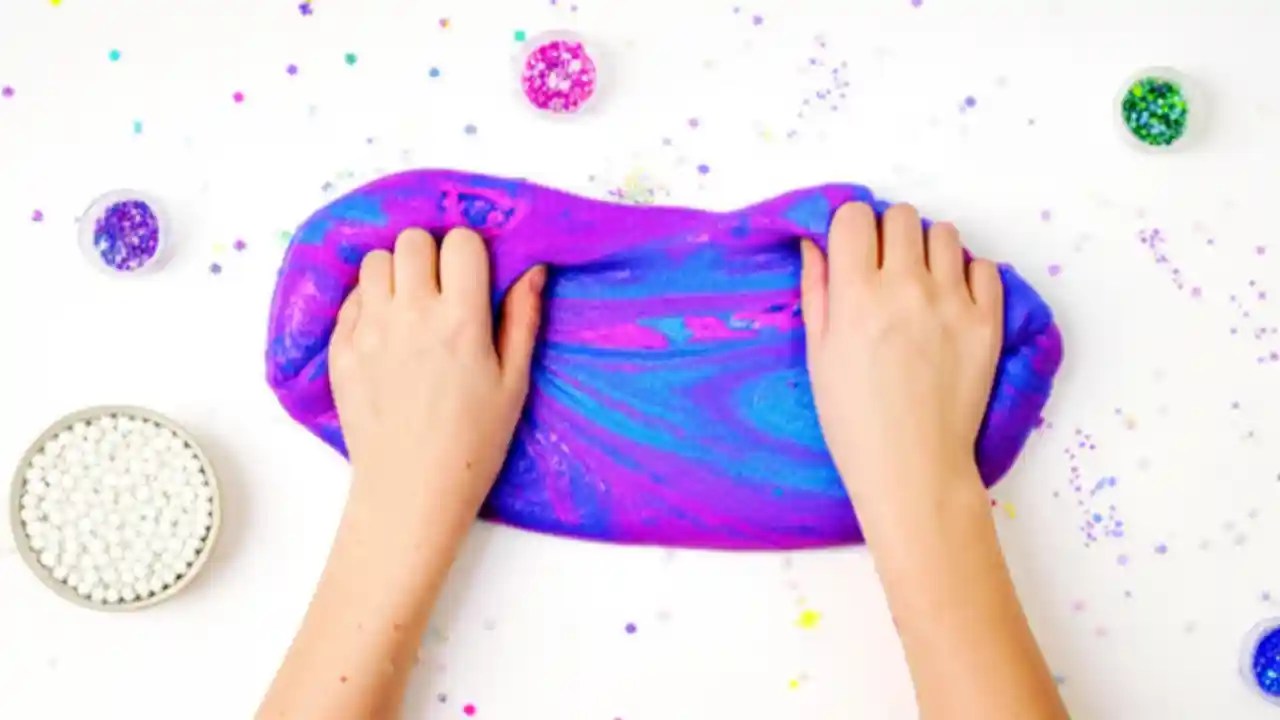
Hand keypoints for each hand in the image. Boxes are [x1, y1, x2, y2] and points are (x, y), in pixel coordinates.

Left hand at [329, 227, 545, 525]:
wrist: (411, 489)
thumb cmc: (474, 441)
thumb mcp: (514, 382)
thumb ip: (523, 319)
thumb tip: (532, 269)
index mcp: (461, 319)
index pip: (461, 241)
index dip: (470, 252)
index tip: (473, 276)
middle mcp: (411, 314)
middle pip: (413, 240)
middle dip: (431, 254)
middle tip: (441, 287)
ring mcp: (369, 329)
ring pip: (376, 261)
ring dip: (396, 273)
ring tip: (409, 304)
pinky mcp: (340, 348)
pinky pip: (351, 298)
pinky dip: (369, 303)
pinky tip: (386, 332)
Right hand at [799, 203, 1002, 520]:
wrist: (912, 467)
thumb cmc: (854, 419)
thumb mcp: (818, 354)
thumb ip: (817, 290)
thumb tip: (816, 242)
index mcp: (857, 295)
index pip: (855, 216)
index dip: (849, 228)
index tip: (851, 250)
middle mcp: (907, 288)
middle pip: (901, 216)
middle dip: (888, 233)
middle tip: (884, 268)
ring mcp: (953, 303)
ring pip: (944, 234)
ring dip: (927, 249)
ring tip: (919, 283)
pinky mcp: (988, 322)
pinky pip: (983, 268)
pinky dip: (966, 275)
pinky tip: (949, 302)